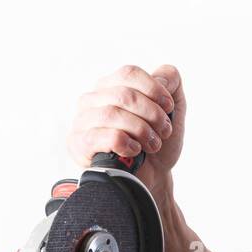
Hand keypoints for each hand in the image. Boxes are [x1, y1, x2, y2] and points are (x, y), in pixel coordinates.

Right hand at [67, 63, 185, 194]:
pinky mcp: (79, 144)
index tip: (169, 108)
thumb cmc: (157, 142)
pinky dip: (127, 143)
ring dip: (141, 130)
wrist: (152, 178)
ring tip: (153, 144)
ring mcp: (82, 121)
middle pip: (124, 95)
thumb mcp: (173, 110)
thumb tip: (162, 74)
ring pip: (112, 114)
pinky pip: (104, 136)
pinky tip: (135, 151)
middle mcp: (93, 99)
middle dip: (152, 114)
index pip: (129, 73)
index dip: (154, 89)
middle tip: (164, 130)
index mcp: (111, 86)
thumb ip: (170, 82)